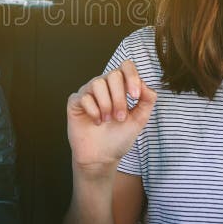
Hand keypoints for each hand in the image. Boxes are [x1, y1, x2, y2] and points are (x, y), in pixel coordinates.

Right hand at [67, 60, 156, 176]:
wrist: (102, 157)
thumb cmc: (119, 137)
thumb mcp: (139, 120)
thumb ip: (147, 101)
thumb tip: (146, 84)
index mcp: (120, 86)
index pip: (126, 66)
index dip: (132, 77)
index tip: (135, 96)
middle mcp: (104, 86)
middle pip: (113, 75)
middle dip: (119, 98)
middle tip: (120, 117)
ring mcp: (88, 92)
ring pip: (98, 83)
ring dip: (106, 105)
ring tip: (107, 120)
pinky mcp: (75, 101)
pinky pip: (84, 97)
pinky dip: (94, 111)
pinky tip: (96, 122)